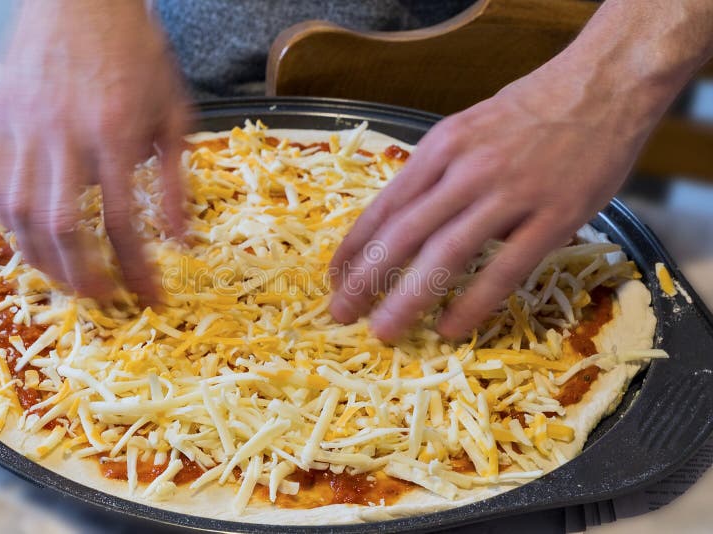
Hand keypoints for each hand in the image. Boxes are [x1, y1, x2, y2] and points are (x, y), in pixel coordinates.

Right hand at [0, 0, 188, 301]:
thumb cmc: (137, 51)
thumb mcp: (175, 113)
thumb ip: (177, 181)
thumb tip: (183, 241)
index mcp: (113, 133)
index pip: (122, 222)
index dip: (136, 269)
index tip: (150, 297)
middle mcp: (61, 134)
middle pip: (60, 228)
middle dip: (81, 276)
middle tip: (102, 297)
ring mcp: (21, 127)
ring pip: (16, 213)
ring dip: (40, 258)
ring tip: (67, 277)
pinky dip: (7, 219)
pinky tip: (29, 234)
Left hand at [329, 59, 659, 340]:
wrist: (601, 87)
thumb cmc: (528, 112)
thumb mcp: (466, 129)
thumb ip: (435, 174)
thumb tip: (401, 221)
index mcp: (440, 148)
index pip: (385, 206)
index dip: (355, 247)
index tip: (335, 277)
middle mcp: (466, 171)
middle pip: (404, 234)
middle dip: (366, 279)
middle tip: (341, 312)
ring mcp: (510, 194)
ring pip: (447, 255)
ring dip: (409, 297)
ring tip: (383, 330)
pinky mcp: (553, 218)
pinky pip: (505, 269)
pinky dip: (474, 303)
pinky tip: (451, 327)